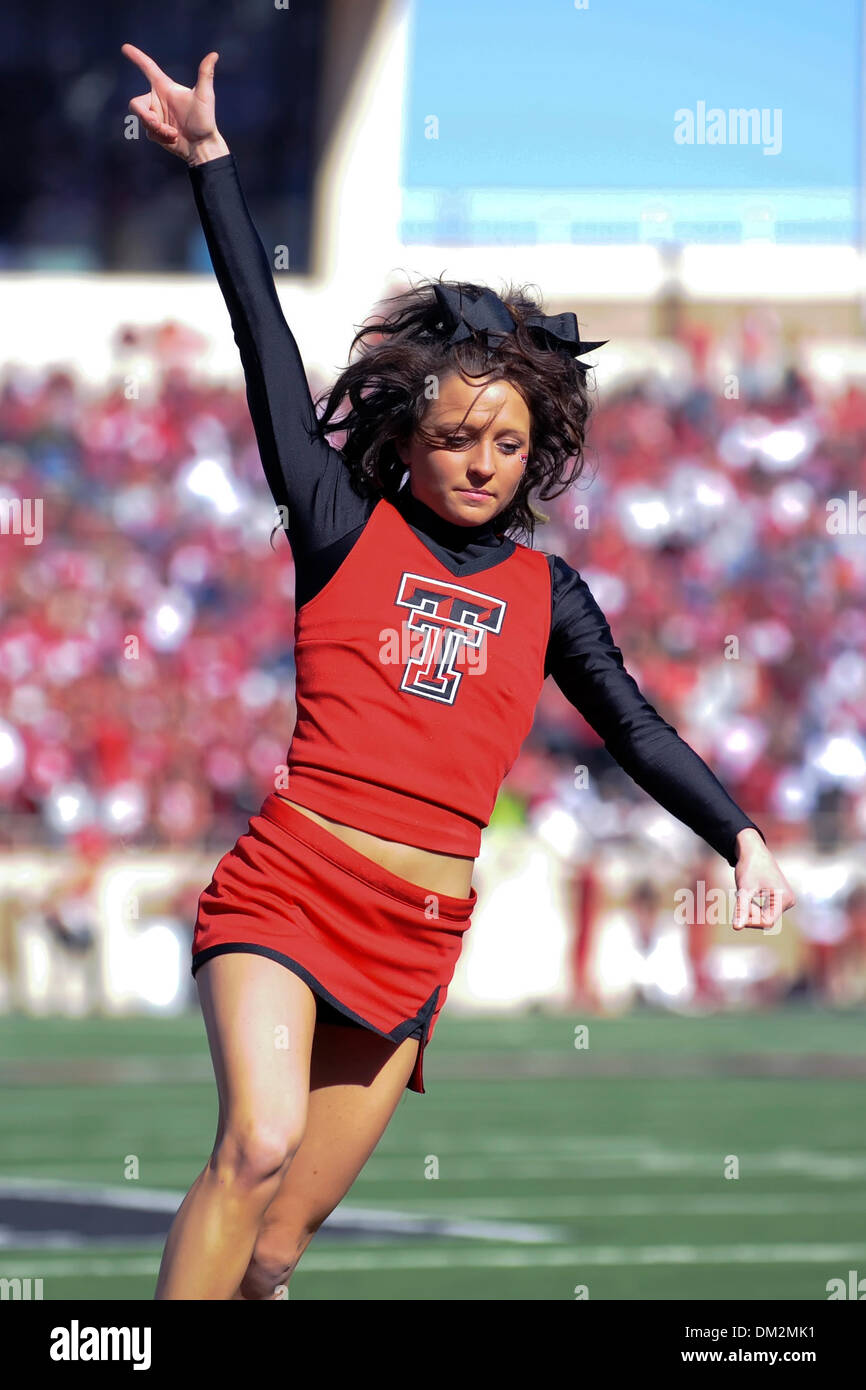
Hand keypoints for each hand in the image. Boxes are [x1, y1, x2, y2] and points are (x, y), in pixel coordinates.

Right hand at [121, 43, 227, 163]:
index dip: (137, 57)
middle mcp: (157, 100)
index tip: (125, 48)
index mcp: (165, 87)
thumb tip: (214, 54)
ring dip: (157, 128)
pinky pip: (149, 132)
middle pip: (135, 103)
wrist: (202, 145)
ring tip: (173, 133)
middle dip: (143, 115)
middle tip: (156, 124)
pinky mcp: (155, 130)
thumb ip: (205, 74)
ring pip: (142, 119)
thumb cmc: (205, 120)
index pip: (148, 68)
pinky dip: (161, 136)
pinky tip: (173, 137)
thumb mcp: (205, 96)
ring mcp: (155, 115)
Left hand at [731, 829, 795, 930]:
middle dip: (751, 913)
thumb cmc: (749, 867)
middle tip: (743, 896)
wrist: (753, 851)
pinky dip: (754, 907)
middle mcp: (789, 901)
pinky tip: (751, 893)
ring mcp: (785, 901)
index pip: (766, 922)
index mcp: (784, 899)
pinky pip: (765, 911)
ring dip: (752, 910)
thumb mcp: (744, 889)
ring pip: (764, 917)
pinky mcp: (779, 899)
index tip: (739, 907)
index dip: (749, 919)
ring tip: (747, 893)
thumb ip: (742, 909)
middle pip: (766, 920)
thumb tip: (736, 928)